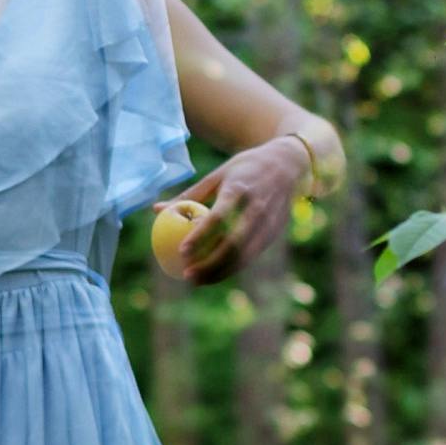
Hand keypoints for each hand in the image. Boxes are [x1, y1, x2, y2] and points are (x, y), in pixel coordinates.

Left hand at [160, 142, 305, 283]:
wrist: (289, 164)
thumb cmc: (244, 169)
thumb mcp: (217, 175)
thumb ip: (189, 195)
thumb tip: (156, 210)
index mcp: (239, 189)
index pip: (219, 216)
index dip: (200, 235)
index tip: (181, 252)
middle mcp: (257, 208)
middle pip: (234, 243)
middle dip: (210, 264)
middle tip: (187, 275)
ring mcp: (269, 223)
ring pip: (244, 255)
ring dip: (220, 272)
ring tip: (196, 280)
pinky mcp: (275, 233)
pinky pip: (252, 256)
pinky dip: (232, 268)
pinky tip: (214, 274)